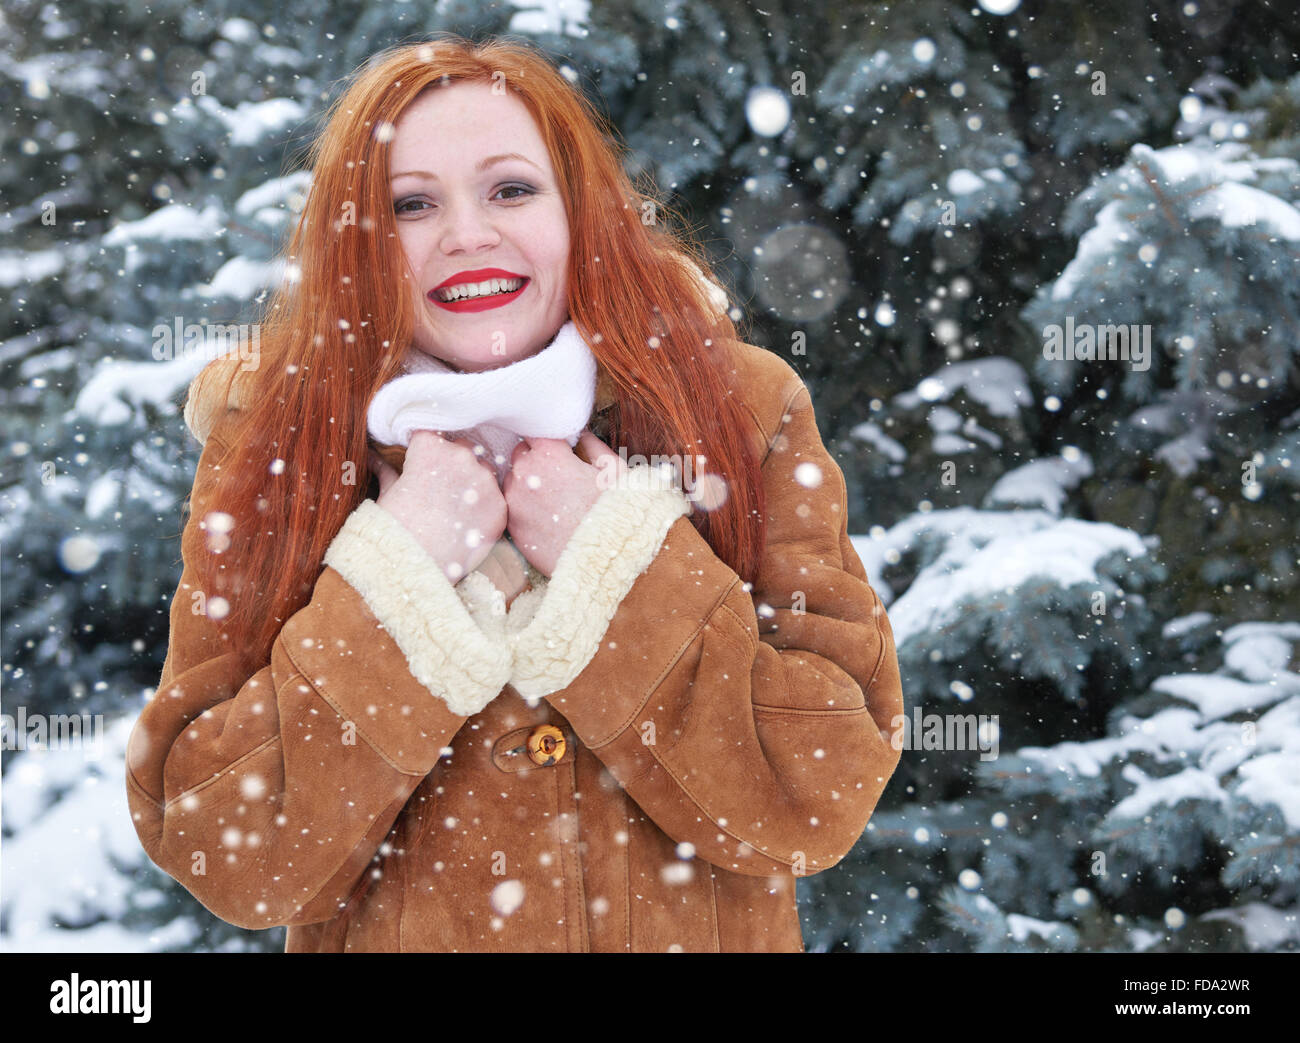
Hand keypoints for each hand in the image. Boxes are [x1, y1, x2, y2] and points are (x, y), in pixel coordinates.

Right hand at [368, 430, 506, 582]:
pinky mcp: (499, 507)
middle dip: (453, 463)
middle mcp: (461, 456)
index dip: (427, 449)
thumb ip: (387, 470)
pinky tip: (467, 523)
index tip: (422, 463)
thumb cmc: (392, 529)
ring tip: (453, 509)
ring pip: (483, 471)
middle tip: (439, 489)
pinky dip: (484, 507)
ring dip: (472, 483)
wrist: (410, 568)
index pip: (433, 433)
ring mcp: (484, 481)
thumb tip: (372, 457)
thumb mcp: (387, 493)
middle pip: (463, 449)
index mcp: (430, 446)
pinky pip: (496, 498)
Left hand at [502, 430, 627, 577]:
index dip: (548, 440)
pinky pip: (512, 508)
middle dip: (535, 459)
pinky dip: (524, 509)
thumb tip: (581, 436)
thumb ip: (592, 446)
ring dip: (526, 484)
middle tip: (557, 475)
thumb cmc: (615, 513)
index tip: (557, 449)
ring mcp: (514, 502)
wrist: (606, 559)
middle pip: (520, 454)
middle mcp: (525, 474)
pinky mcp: (512, 528)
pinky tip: (546, 518)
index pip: (535, 431)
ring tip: (552, 500)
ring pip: (511, 482)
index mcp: (549, 455)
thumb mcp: (613, 471)